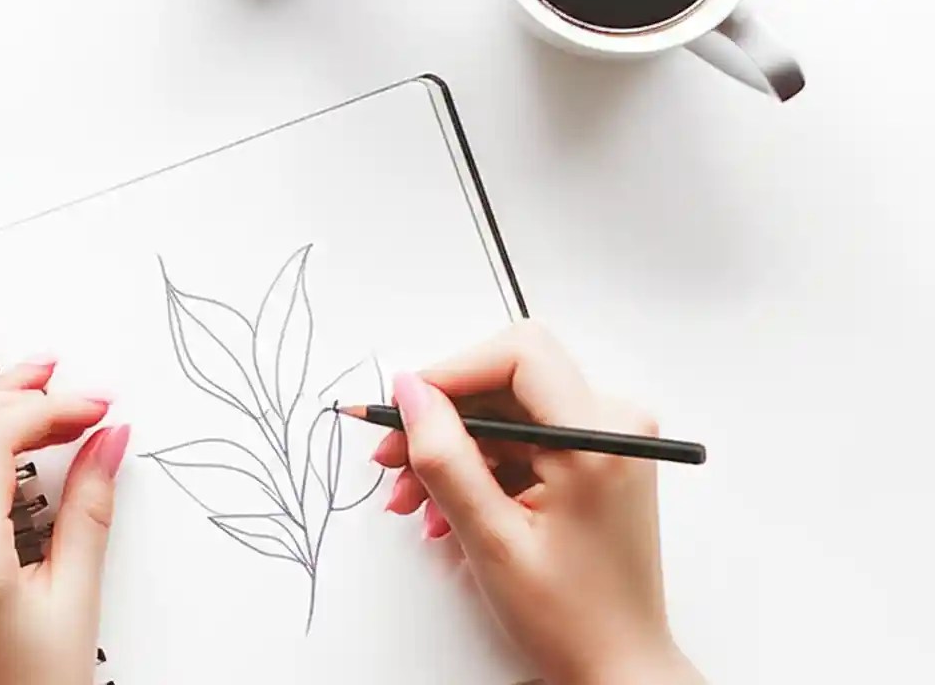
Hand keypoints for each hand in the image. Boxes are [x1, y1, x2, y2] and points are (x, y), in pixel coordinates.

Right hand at [375, 323, 702, 684]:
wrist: (617, 666)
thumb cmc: (571, 617)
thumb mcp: (490, 537)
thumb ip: (445, 457)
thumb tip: (410, 392)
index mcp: (600, 437)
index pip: (519, 354)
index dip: (451, 373)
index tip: (404, 409)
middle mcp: (612, 425)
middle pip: (505, 383)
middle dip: (440, 420)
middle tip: (391, 461)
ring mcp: (603, 442)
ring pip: (504, 414)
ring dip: (451, 451)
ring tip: (414, 502)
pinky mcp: (590, 460)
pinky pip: (519, 442)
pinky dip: (477, 469)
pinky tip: (446, 509)